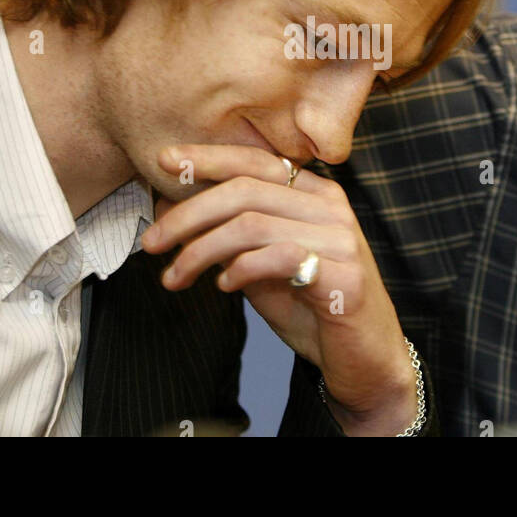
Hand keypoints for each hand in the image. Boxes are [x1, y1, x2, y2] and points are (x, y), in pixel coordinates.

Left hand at [142, 144, 418, 435]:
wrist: (363, 360)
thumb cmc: (311, 308)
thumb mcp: (257, 265)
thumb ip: (224, 234)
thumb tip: (167, 206)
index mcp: (314, 193)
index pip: (256, 160)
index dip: (208, 157)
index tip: (165, 161)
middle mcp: (331, 207)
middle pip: (245, 191)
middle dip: (188, 215)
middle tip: (152, 242)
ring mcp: (342, 240)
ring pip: (252, 225)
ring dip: (201, 251)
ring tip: (175, 276)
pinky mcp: (346, 276)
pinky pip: (280, 258)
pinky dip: (240, 269)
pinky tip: (224, 285)